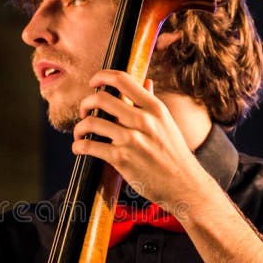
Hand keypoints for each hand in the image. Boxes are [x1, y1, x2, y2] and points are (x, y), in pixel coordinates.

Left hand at [72, 69, 195, 215]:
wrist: (184, 185)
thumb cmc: (174, 154)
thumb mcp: (167, 123)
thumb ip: (152, 102)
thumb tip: (146, 81)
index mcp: (154, 108)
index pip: (123, 79)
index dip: (102, 76)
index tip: (94, 83)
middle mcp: (143, 120)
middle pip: (101, 98)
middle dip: (85, 103)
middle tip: (84, 112)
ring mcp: (132, 140)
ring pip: (91, 122)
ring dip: (79, 128)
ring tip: (80, 133)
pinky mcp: (122, 159)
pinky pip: (90, 146)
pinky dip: (79, 146)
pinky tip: (79, 149)